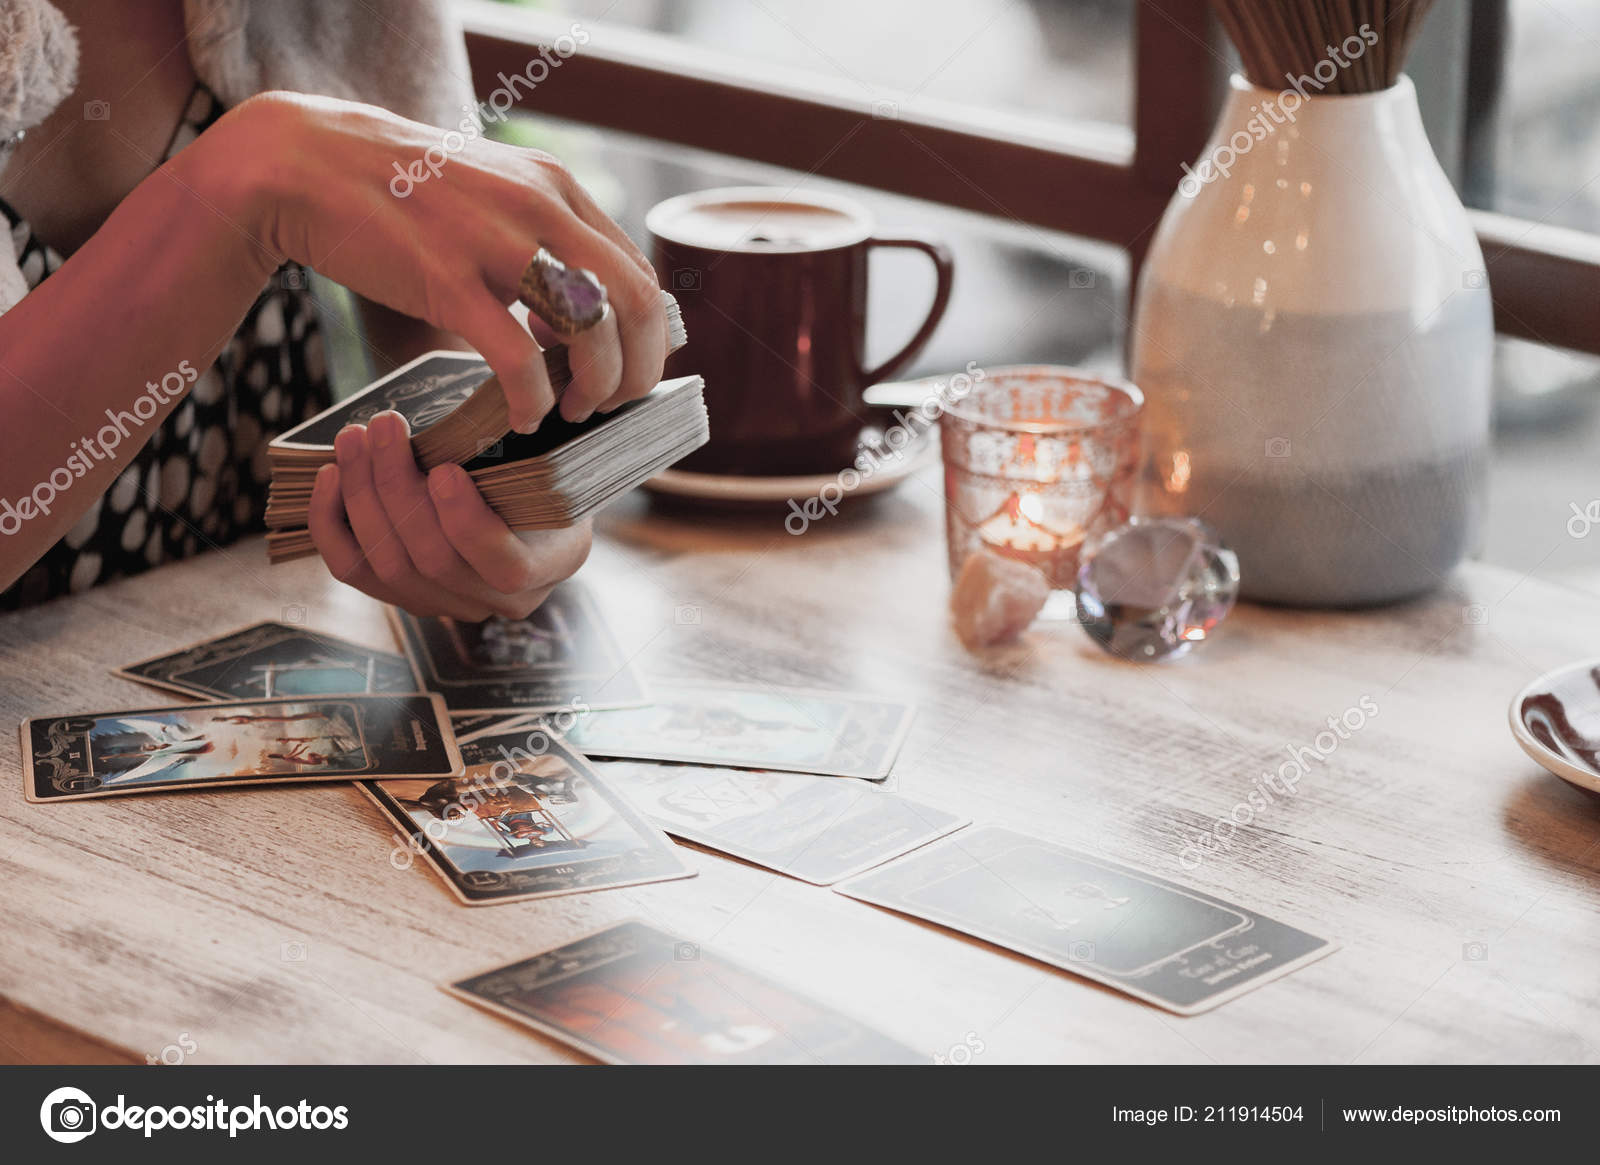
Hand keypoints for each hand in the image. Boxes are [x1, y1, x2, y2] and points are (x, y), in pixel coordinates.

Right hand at [210, 90, 666, 429]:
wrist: (303, 163)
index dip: (647, 337)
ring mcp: (495, 242)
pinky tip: (523, 417)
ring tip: (569, 410)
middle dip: (637, 370)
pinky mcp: (446, 280)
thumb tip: (582, 306)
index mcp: (557, 188)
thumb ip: (542, 235)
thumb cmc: (399, 190)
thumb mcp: (492, 192)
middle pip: (635, 305)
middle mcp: (540, 206)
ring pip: (591, 330)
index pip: (640, 273)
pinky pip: (517, 359)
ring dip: (594, 387)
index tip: (622, 368)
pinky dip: (533, 400)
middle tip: (610, 404)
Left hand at [306, 410, 590, 619]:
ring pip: (387, 564)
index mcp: (548, 565)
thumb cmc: (535, 465)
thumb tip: (471, 422)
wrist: (516, 493)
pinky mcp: (398, 592)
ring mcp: (444, 602)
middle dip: (398, 487)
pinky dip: (331, 522)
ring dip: (362, 493)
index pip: (504, 566)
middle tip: (385, 426)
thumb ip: (521, 451)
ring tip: (355, 437)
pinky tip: (329, 475)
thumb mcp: (546, 456)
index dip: (467, 522)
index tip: (445, 469)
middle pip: (433, 559)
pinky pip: (353, 569)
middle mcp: (494, 598)